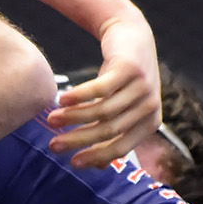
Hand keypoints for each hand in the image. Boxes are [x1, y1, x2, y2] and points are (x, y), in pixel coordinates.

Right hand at [45, 15, 160, 167]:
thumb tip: (98, 169)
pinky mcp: (129, 68)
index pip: (121, 148)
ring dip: (73, 118)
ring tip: (51, 120)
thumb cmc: (122, 77)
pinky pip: (99, 88)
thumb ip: (114, 133)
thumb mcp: (122, 106)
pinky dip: (79, 96)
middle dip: (78, 140)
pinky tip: (61, 99)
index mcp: (150, 122)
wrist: (132, 34)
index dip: (95, 157)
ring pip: (102, 111)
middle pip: (109, 131)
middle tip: (54, 145)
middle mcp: (149, 106)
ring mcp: (142, 86)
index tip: (72, 163)